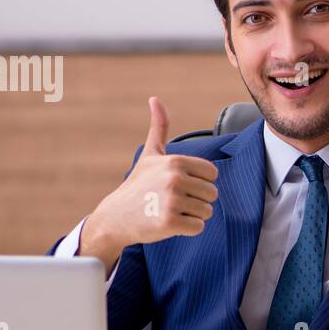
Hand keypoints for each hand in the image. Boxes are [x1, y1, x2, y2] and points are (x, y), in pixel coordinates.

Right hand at [80, 97, 219, 274]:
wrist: (115, 216)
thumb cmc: (138, 185)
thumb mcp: (150, 155)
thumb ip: (159, 127)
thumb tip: (155, 99)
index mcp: (176, 161)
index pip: (213, 175)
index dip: (199, 182)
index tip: (179, 185)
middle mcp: (175, 179)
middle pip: (212, 194)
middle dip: (197, 200)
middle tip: (173, 201)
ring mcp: (172, 201)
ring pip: (207, 212)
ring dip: (192, 215)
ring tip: (170, 210)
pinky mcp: (170, 222)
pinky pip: (198, 227)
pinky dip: (187, 229)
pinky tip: (169, 223)